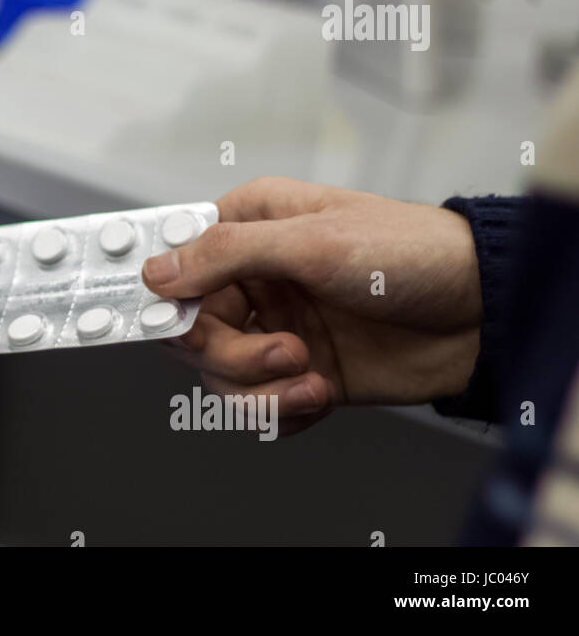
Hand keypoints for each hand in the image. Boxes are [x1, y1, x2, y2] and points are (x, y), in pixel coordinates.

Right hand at [142, 177, 481, 434]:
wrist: (482, 314)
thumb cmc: (411, 253)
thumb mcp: (313, 241)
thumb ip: (227, 253)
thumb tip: (158, 271)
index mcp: (250, 228)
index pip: (176, 264)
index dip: (163, 298)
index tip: (164, 325)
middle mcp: (256, 279)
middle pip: (191, 331)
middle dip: (228, 354)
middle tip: (279, 353)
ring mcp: (276, 327)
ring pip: (219, 374)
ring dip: (259, 388)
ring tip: (308, 376)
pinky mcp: (300, 371)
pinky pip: (258, 404)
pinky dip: (279, 411)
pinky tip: (318, 396)